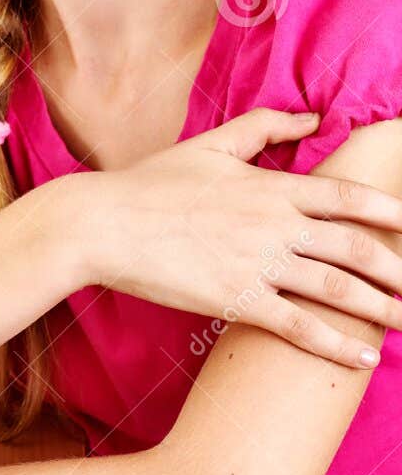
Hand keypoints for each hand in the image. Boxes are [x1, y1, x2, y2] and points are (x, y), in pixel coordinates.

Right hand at [86, 108, 401, 365]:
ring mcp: (255, 264)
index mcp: (269, 187)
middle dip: (397, 270)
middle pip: (354, 248)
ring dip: (380, 310)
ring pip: (335, 289)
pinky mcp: (235, 300)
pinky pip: (298, 326)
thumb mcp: (210, 145)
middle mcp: (272, 225)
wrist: (103, 224)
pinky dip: (336, 344)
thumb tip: (312, 117)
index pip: (345, 197)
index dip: (388, 211)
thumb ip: (264, 128)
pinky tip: (363, 358)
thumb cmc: (151, 183)